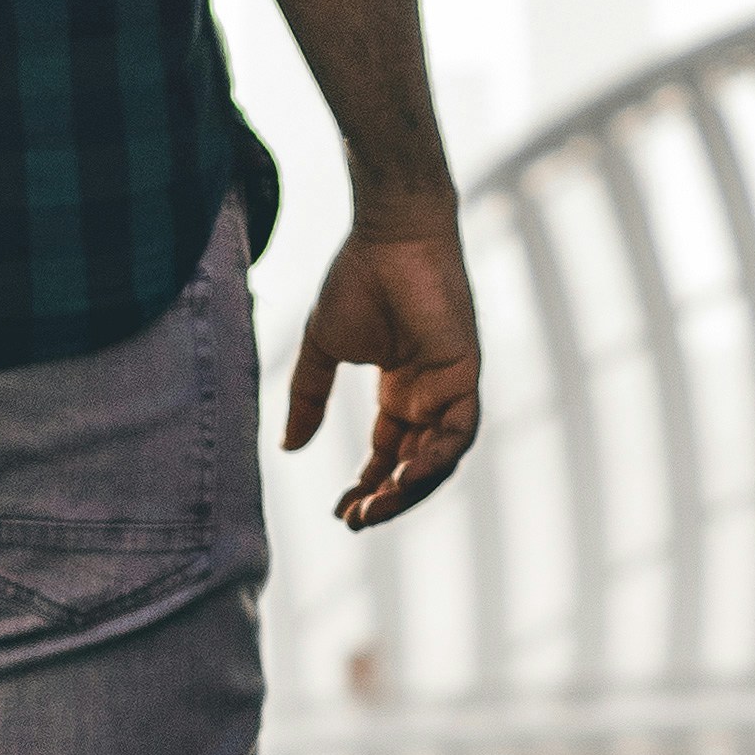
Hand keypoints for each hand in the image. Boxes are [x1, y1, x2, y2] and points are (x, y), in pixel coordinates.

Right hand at [282, 218, 481, 529]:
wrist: (388, 235)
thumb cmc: (358, 280)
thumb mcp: (323, 350)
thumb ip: (308, 399)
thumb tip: (289, 448)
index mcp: (400, 392)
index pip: (387, 454)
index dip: (366, 485)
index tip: (340, 510)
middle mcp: (428, 396)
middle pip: (414, 465)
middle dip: (386, 497)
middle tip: (355, 519)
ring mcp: (449, 387)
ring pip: (438, 458)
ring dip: (409, 488)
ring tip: (374, 508)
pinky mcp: (465, 374)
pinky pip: (458, 432)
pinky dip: (435, 460)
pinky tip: (404, 477)